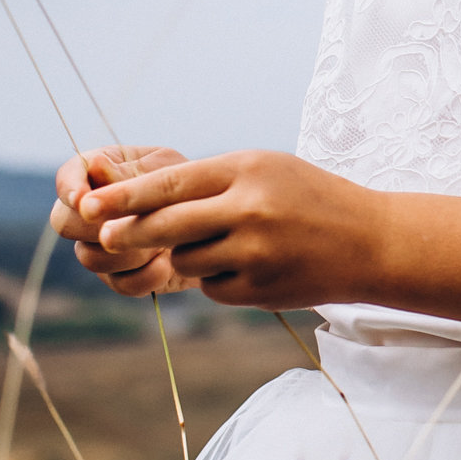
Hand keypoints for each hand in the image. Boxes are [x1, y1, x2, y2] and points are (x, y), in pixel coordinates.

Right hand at [52, 146, 193, 295]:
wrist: (218, 228)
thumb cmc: (191, 187)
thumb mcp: (169, 171)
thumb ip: (132, 173)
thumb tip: (96, 166)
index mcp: (100, 173)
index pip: (67, 177)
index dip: (70, 189)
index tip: (84, 200)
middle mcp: (92, 212)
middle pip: (64, 223)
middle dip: (96, 226)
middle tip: (131, 223)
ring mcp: (102, 247)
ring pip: (90, 258)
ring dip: (129, 252)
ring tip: (163, 241)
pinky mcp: (121, 277)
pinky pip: (120, 284)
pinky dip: (146, 276)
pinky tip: (168, 264)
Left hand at [71, 149, 384, 309]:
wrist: (370, 242)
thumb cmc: (310, 198)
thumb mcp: (266, 170)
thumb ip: (211, 182)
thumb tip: (143, 204)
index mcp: (246, 172)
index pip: (170, 184)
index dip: (124, 197)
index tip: (89, 204)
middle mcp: (250, 210)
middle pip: (168, 227)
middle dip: (131, 234)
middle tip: (104, 239)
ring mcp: (256, 253)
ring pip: (187, 261)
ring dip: (188, 257)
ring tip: (224, 244)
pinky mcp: (261, 289)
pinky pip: (213, 288)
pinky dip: (218, 280)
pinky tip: (250, 267)